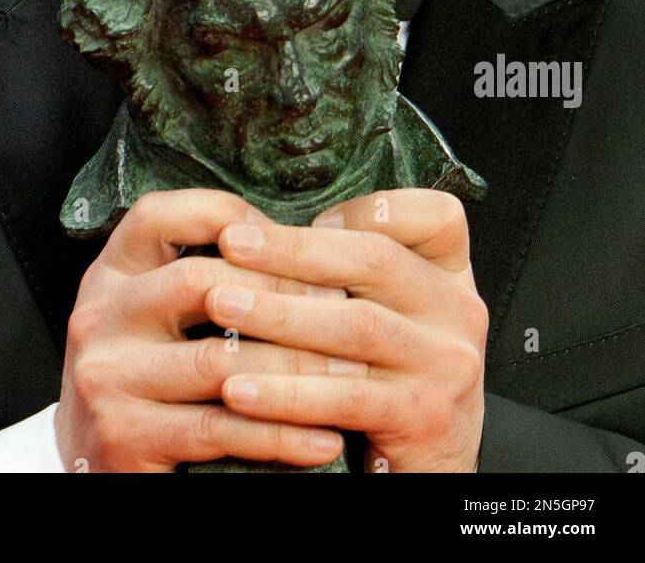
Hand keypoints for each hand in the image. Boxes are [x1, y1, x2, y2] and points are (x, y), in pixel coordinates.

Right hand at [54, 188, 358, 471]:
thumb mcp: (152, 314)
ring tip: (351, 374)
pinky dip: (280, 435)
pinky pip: (219, 430)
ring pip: (218, 362)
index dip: (228, 216)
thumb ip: (201, 276)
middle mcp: (99, 317)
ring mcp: (106, 378)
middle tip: (343, 308)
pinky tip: (324, 438)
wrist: (88, 467)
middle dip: (282, 293)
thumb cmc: (145, 380)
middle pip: (198, 279)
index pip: (159, 214)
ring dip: (297, 369)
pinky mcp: (123, 438)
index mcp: (110, 274)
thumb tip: (303, 244)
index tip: (291, 239)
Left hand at [206, 189, 487, 472]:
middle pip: (376, 260)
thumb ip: (358, 274)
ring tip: (220, 304)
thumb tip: (264, 235)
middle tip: (231, 243)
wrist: (434, 468)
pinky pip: (344, 399)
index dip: (368, 210)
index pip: (433, 216)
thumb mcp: (397, 316)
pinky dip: (286, 393)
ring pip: (354, 326)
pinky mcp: (423, 418)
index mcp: (450, 278)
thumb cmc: (397, 378)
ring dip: (278, 314)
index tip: (309, 217)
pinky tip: (237, 389)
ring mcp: (446, 365)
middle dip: (294, 250)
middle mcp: (458, 314)